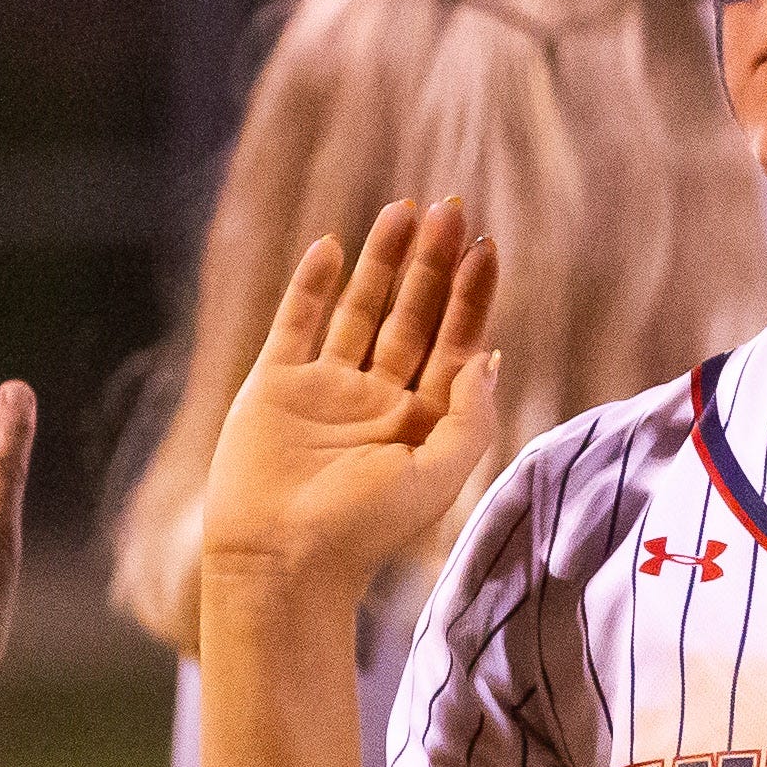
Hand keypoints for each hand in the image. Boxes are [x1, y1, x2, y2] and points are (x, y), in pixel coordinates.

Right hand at [196, 200, 500, 604]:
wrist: (282, 558)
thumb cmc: (365, 530)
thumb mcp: (439, 475)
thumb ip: (472, 415)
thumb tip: (490, 352)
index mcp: (424, 421)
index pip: (456, 342)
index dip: (472, 295)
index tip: (486, 247)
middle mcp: (379, 399)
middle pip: (413, 315)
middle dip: (433, 263)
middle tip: (451, 207)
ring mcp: (327, 389)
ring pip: (360, 311)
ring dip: (382, 261)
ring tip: (402, 209)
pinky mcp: (276, 385)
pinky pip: (297, 322)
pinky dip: (313, 285)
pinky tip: (333, 245)